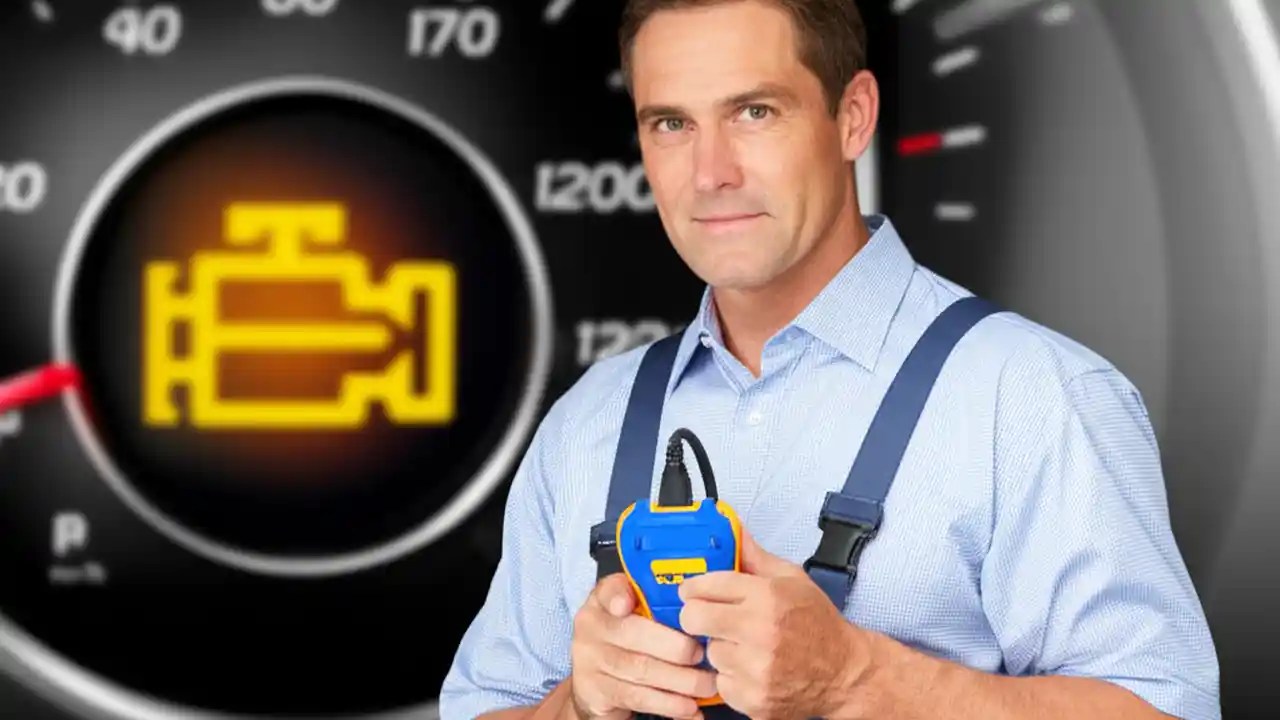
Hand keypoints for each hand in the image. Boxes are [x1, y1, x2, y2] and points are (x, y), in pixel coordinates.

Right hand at [568, 572, 718, 719]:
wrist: (595, 681)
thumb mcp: (634, 615)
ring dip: (680, 680)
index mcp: (603, 600)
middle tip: (703, 655)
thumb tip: (701, 604)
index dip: (618, 595)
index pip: (609, 590)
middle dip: (675, 647)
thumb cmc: (627, 640)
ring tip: (707, 683)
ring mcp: (590, 661)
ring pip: (640, 669)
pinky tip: (690, 707)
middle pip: (633, 634)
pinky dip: (668, 704)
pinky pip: (637, 697)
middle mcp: (591, 627)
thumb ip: (658, 605)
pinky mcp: (597, 692)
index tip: (627, 604)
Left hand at [678, 529, 875, 719]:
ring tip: (745, 646)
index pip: (708, 585)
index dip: (693, 587)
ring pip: (709, 652)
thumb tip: (734, 533)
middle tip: (709, 618)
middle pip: (694, 619)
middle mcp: (761, 632)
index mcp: (768, 598)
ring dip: (721, 648)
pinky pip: (721, 682)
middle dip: (696, 616)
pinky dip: (732, 677)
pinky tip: (752, 669)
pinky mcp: (754, 699)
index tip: (691, 591)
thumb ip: (756, 558)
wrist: (845, 673)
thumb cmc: (819, 625)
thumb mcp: (793, 580)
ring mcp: (756, 669)